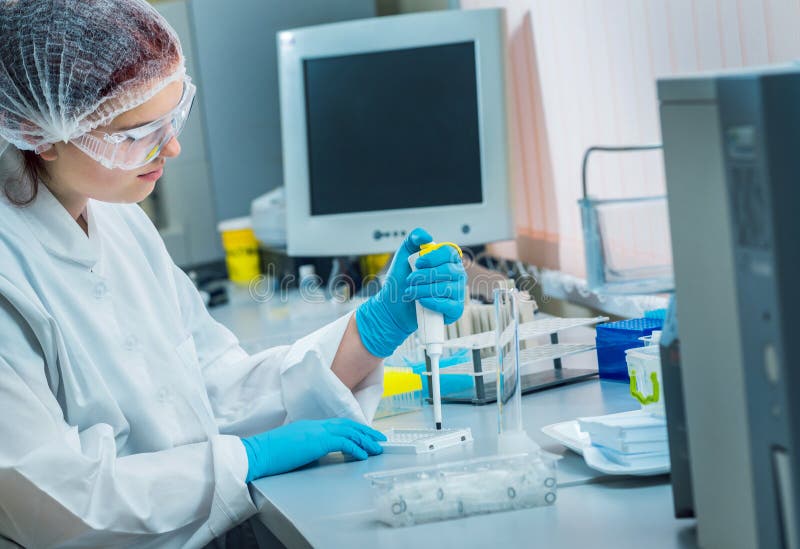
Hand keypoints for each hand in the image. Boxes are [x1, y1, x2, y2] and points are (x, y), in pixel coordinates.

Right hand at [241, 418, 385, 481]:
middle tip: (379, 440)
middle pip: (348, 425)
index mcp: (311, 426)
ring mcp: (317, 432)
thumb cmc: (271, 454)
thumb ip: (309, 447)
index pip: (338, 424)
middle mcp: (317, 425)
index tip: (366, 436)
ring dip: (365, 441)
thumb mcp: (294, 447)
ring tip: (377, 448)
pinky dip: (356, 448)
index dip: (355, 429)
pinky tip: (363, 455)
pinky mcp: (318, 441)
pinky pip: (344, 443)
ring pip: (349, 432)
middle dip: (366, 432)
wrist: (257, 453)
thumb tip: (318, 453)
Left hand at [356, 228, 466, 356]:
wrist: (394, 306)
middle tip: (410, 281)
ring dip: (421, 290)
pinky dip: (430, 302)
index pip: (449, 252)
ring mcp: (458, 293)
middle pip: (447, 271)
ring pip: (444, 288)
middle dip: (422, 276)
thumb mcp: (403, 255)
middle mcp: (457, 275)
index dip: (433, 257)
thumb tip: (427, 236)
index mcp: (448, 260)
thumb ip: (413, 239)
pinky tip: (420, 302)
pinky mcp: (455, 310)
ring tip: (410, 292)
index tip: (418, 263)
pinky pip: (447, 305)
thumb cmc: (401, 281)